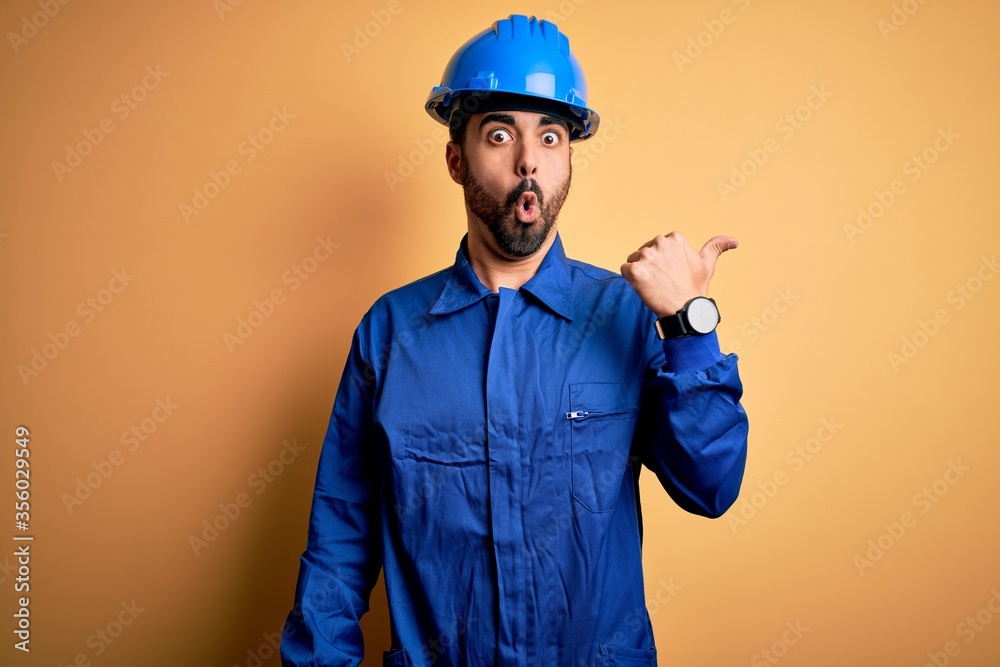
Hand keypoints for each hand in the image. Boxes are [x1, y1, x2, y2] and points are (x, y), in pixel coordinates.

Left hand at [620, 232, 736, 316]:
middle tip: (663, 281)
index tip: (671, 274)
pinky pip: (624, 270)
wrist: (685, 311)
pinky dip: (631, 280)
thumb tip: (734, 241)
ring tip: (655, 285)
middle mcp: (660, 242)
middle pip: (644, 252)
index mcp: (675, 238)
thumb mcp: (707, 265)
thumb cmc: (694, 289)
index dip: (662, 262)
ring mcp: (646, 256)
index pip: (657, 246)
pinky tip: (645, 288)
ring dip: (640, 273)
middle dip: (650, 266)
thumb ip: (716, 247)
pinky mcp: (634, 270)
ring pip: (633, 260)